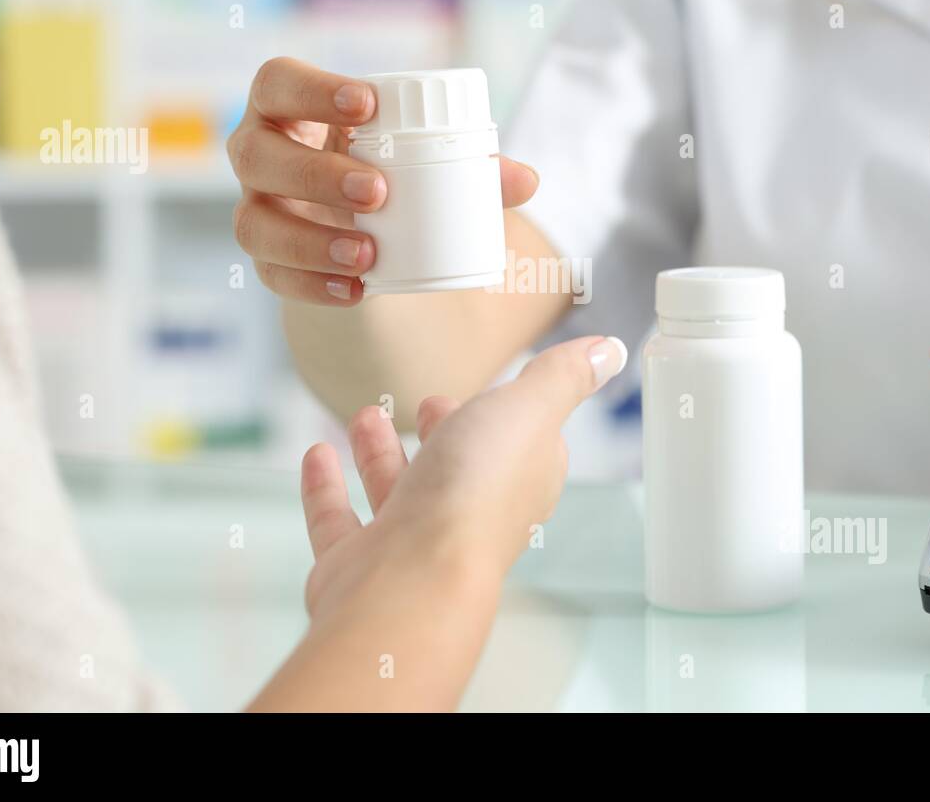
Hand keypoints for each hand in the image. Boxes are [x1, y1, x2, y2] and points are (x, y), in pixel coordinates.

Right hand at [226, 58, 539, 304]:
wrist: (367, 231)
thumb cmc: (392, 171)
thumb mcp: (426, 160)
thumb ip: (475, 165)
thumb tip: (528, 180)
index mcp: (289, 109)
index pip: (277, 82)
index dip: (311, 89)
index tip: (368, 105)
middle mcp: (258, 154)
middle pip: (256, 154)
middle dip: (315, 173)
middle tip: (376, 191)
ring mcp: (256, 208)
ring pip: (255, 222)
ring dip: (311, 239)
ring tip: (369, 251)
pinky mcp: (267, 260)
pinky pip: (273, 275)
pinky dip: (314, 285)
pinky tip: (356, 290)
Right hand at [250, 334, 627, 710]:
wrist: (411, 580)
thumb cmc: (474, 495)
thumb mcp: (529, 409)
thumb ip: (563, 377)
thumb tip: (611, 349)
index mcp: (515, 482)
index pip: (523, 446)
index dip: (511, 416)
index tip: (496, 390)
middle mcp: (467, 516)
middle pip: (459, 469)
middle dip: (446, 433)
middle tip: (429, 404)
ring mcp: (411, 544)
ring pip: (397, 491)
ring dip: (382, 453)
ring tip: (364, 414)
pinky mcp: (359, 563)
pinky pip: (339, 520)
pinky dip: (327, 487)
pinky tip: (317, 455)